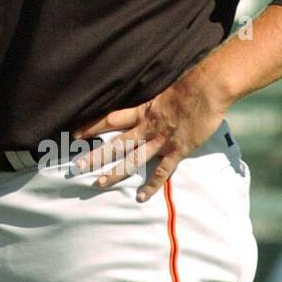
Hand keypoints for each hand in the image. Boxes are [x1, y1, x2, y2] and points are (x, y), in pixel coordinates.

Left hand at [69, 75, 229, 201]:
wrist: (207, 89)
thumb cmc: (188, 84)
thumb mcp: (163, 90)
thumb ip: (153, 101)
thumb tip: (148, 102)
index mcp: (142, 111)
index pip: (109, 120)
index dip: (91, 127)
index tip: (74, 135)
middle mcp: (147, 128)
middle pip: (116, 144)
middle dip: (96, 156)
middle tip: (77, 167)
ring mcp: (161, 141)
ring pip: (133, 160)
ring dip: (114, 173)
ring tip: (98, 184)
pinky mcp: (177, 151)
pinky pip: (162, 172)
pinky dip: (152, 185)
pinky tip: (141, 197)